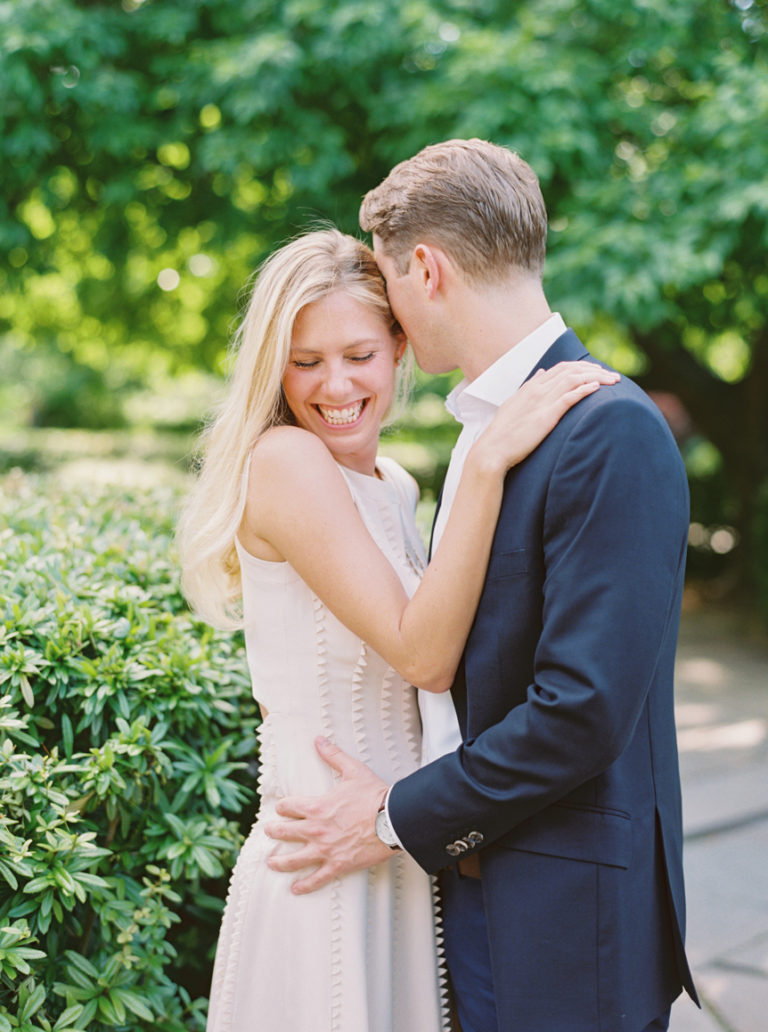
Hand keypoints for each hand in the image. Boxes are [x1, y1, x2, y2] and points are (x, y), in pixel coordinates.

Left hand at [264, 737, 393, 893]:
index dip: (283, 807)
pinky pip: (317, 879)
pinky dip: (305, 885)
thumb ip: (333, 755)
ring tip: (271, 863)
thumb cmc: (374, 794)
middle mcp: (315, 830)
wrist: (393, 819)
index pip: (289, 807)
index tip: (281, 808)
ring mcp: (325, 850)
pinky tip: (295, 889)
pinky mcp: (338, 865)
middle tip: (269, 832)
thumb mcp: (353, 770)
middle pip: (285, 833)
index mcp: (317, 807)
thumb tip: (318, 739)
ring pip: (294, 860)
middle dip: (274, 832)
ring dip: (280, 862)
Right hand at [473, 361, 619, 473]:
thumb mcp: (515, 405)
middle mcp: (537, 390)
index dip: (582, 367)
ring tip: (613, 381)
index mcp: (530, 387)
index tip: (597, 372)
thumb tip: (542, 373)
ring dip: (596, 377)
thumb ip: (529, 388)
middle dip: (594, 369)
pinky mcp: (546, 416)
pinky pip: (570, 397)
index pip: (561, 368)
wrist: (492, 451)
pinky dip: (585, 390)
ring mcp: (542, 401)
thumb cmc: (502, 434)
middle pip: (571, 370)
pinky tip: (598, 388)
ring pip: (574, 379)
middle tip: (612, 376)